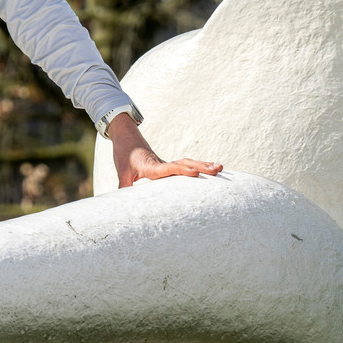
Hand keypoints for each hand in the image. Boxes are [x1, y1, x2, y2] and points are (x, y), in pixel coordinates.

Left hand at [107, 112, 222, 187]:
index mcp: (150, 166)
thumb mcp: (122, 171)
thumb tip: (123, 204)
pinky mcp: (168, 164)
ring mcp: (166, 163)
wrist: (126, 138)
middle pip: (183, 164)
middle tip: (217, 170)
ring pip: (187, 162)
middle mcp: (161, 163)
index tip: (195, 173)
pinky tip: (211, 167)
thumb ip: (124, 186)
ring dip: (203, 165)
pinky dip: (199, 165)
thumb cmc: (124, 155)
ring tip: (220, 168)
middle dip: (200, 167)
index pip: (167, 169)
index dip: (181, 170)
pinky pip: (185, 164)